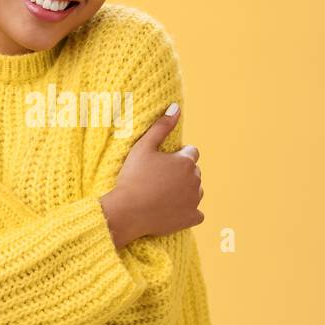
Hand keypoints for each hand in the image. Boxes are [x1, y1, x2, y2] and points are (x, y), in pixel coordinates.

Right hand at [100, 105, 202, 248]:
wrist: (127, 212)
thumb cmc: (133, 177)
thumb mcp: (143, 147)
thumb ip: (161, 126)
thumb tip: (176, 107)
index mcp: (186, 161)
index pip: (192, 153)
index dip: (177, 157)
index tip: (162, 164)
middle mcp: (196, 180)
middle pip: (194, 172)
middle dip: (182, 174)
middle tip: (159, 180)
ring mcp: (195, 200)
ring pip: (196, 191)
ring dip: (186, 191)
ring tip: (163, 194)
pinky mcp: (192, 218)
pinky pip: (197, 213)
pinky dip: (188, 212)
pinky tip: (172, 210)